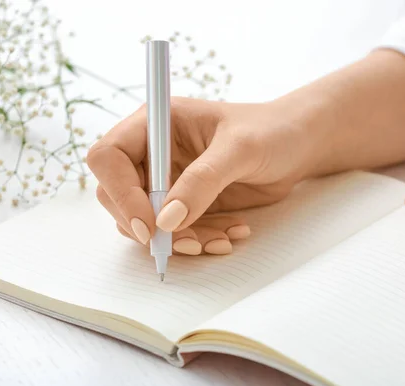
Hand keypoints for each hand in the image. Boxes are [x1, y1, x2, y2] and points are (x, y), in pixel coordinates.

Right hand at [87, 97, 315, 254]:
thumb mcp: (240, 149)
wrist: (296, 146)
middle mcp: (153, 153)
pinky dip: (198, 240)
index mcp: (155, 124)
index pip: (109, 157)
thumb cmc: (270, 131)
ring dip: (178, 239)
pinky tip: (230, 234)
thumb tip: (166, 220)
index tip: (150, 225)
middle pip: (117, 196)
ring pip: (146, 221)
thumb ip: (203, 181)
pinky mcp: (185, 203)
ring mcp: (167, 180)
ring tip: (220, 239)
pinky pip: (175, 232)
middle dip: (148, 225)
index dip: (120, 193)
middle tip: (186, 242)